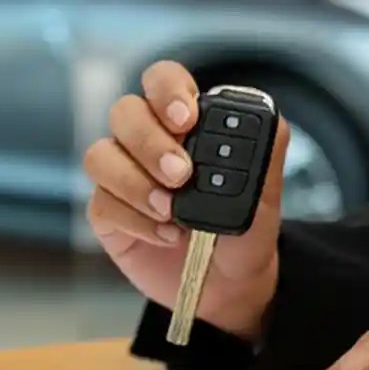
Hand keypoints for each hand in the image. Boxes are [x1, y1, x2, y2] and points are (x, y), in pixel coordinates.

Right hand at [84, 61, 291, 341]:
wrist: (229, 288)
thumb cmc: (243, 234)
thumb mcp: (267, 195)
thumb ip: (265, 151)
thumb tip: (263, 119)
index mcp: (185, 123)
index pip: (162, 81)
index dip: (167, 91)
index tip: (187, 119)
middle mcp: (147, 141)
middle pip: (125, 113)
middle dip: (150, 141)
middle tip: (180, 174)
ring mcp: (122, 176)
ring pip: (100, 155)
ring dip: (135, 182)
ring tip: (171, 211)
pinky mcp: (107, 213)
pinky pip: (102, 202)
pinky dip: (135, 219)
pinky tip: (165, 235)